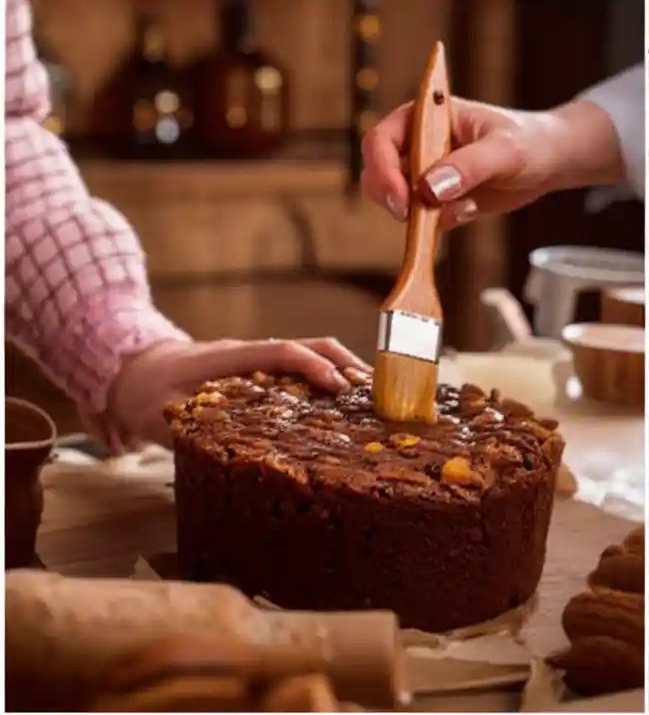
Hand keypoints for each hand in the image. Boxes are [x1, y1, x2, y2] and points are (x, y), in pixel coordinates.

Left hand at [107, 338, 369, 449]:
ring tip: (369, 400)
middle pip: (310, 344)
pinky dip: (326, 380)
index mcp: (229, 358)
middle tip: (374, 392)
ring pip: (310, 353)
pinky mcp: (260, 370)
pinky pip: (300, 368)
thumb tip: (229, 452)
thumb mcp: (162, 413)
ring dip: (342, 371)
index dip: (313, 365)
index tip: (339, 386)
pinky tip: (341, 405)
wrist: (126, 370)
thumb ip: (193, 426)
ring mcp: (257, 359)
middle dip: (346, 363)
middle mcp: (250, 353)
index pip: (281, 351)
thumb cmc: (143, 393)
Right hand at [360, 97, 622, 228]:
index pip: (382, 139)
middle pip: (377, 173)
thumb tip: (429, 188)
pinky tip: (471, 210)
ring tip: (463, 208)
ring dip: (418, 214)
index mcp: (426, 117)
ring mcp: (425, 173)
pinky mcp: (438, 200)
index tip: (401, 197)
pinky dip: (437, 225)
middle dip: (393, 197)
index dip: (382, 168)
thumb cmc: (528, 141)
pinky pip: (421, 219)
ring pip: (395, 200)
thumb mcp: (504, 150)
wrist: (549, 162)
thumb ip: (468, 166)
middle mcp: (418, 144)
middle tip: (419, 216)